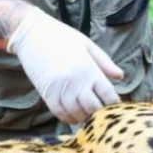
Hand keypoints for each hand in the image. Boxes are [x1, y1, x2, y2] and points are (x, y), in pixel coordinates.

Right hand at [8, 6, 123, 123]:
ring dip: (85, 117)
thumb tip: (120, 76)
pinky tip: (74, 116)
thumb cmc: (63, 36)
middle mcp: (76, 81)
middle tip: (102, 114)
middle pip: (94, 108)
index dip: (113, 103)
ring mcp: (60, 89)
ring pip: (77, 114)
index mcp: (89, 69)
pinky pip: (60, 113)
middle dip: (100, 113)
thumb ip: (104, 63)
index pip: (108, 95)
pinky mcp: (47, 94)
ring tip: (89, 116)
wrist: (32, 34)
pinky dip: (69, 118)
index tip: (115, 105)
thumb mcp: (87, 46)